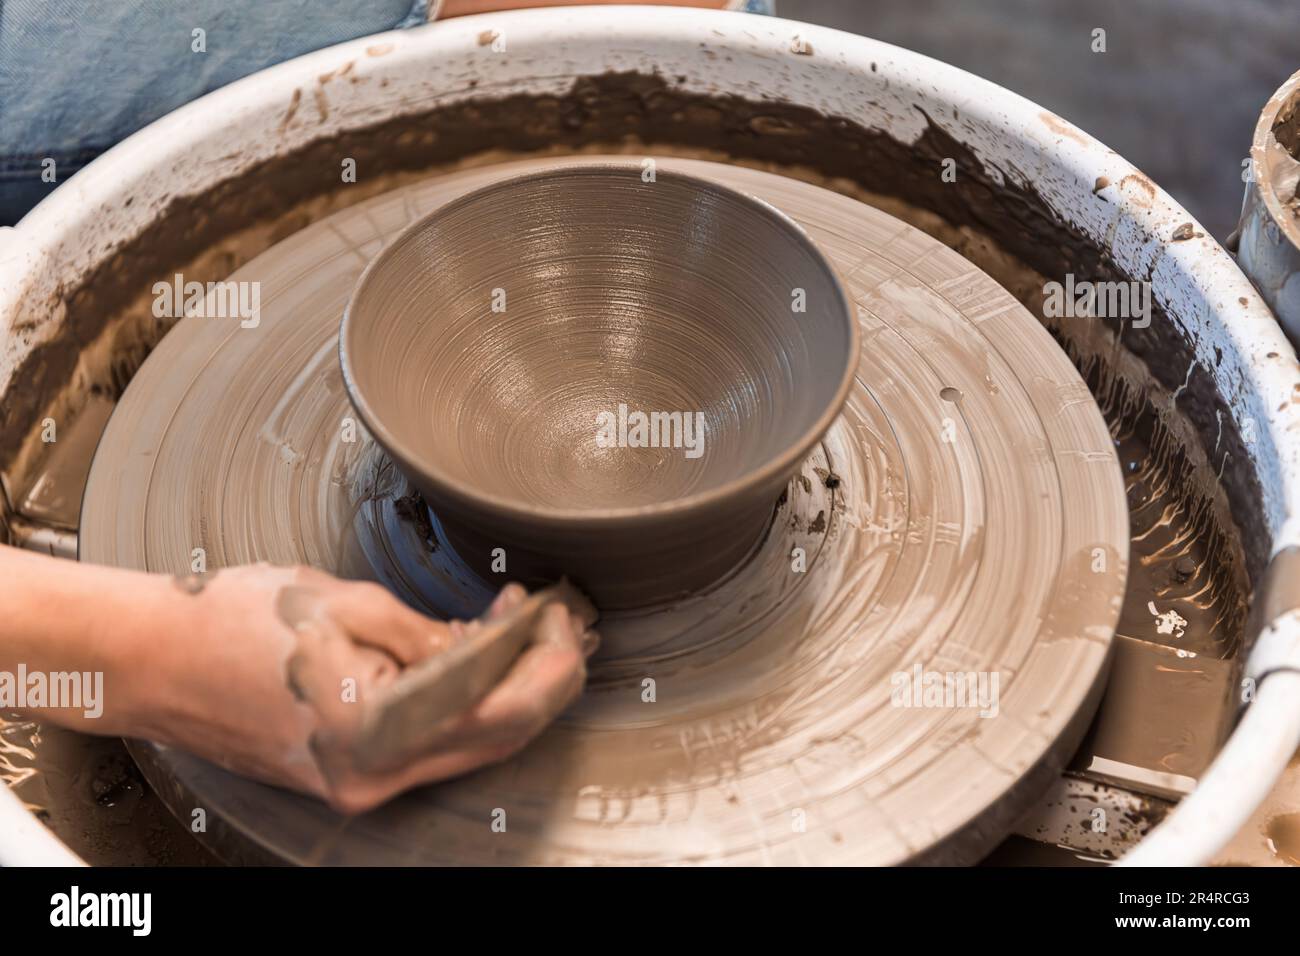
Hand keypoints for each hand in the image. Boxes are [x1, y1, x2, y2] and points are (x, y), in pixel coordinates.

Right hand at [136, 565, 596, 812]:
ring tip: (522, 625)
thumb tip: (491, 644)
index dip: (549, 661)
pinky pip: (431, 741)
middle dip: (542, 676)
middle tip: (558, 620)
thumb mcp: (343, 604)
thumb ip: (428, 632)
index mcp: (373, 731)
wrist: (154, 659)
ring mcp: (362, 782)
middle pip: (498, 737)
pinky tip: (472, 651)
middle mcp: (373, 775)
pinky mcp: (353, 772)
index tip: (561, 614)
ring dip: (508, 686)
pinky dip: (464, 700)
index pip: (503, 710)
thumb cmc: (231, 622)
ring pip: (470, 743)